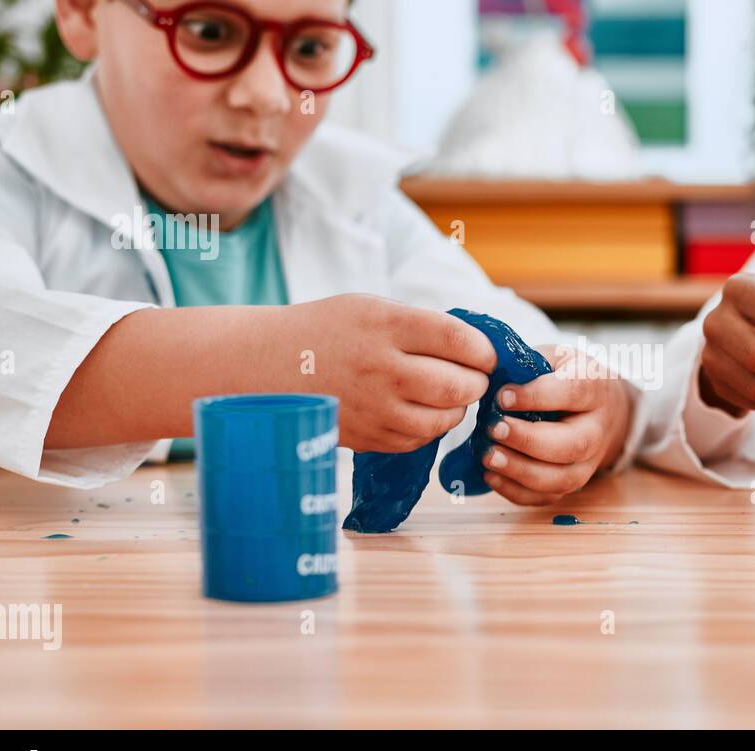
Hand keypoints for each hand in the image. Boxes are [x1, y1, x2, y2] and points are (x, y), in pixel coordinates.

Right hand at [288, 295, 496, 453]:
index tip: (486, 354)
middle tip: (475, 376)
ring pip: (445, 419)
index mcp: (387, 326)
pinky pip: (420, 440)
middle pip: (459, 386)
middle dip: (477, 382)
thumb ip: (422, 326)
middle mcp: (382, 369)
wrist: (268, 365)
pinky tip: (421, 410)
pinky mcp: (369, 438)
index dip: (484, 350)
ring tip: (448, 393)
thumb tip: (478, 349)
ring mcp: (375, 409)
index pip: (458, 340)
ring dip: (457, 407)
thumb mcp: (373, 308)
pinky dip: (431, 426)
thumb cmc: (329, 330)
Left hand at [481, 344, 633, 505]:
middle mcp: (597, 429)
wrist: (602, 408)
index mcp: (595, 388)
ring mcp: (589, 461)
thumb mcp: (555, 358)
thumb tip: (486, 376)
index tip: (502, 396)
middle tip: (493, 429)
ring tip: (488, 457)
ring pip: (561, 478)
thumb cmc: (568, 378)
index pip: (572, 392)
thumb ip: (527, 365)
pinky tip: (491, 475)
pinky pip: (547, 496)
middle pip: (571, 444)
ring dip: (521, 471)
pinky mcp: (573, 482)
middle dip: (528, 440)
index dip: (536, 396)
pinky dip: (517, 491)